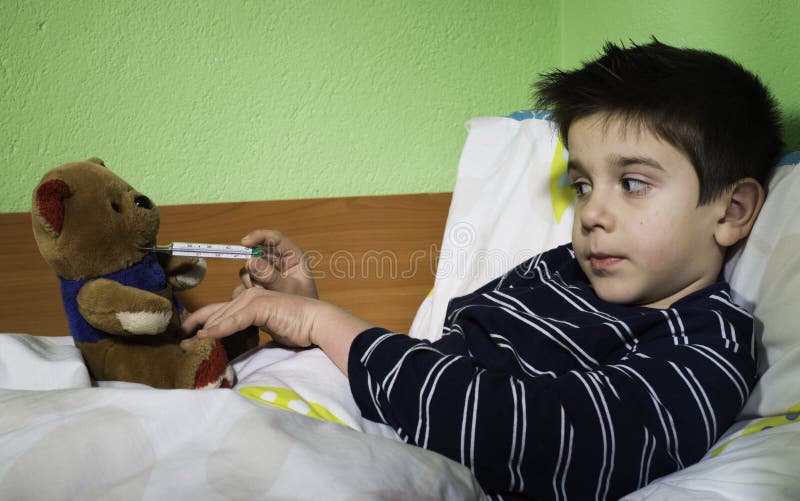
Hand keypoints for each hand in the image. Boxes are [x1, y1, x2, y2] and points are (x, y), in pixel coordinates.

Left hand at [183, 287, 320, 348]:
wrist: (316, 322)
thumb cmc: (296, 328)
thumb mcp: (267, 330)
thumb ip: (249, 332)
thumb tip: (232, 345)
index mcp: (249, 300)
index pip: (219, 311)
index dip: (200, 322)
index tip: (188, 336)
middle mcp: (248, 295)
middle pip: (215, 313)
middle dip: (196, 329)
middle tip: (181, 345)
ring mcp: (253, 299)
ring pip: (222, 317)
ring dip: (203, 333)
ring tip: (188, 346)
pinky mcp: (259, 306)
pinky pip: (234, 320)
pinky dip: (219, 330)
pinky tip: (205, 338)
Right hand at [234, 230, 317, 298]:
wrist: (302, 325)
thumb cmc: (303, 305)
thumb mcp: (288, 290)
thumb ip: (270, 277)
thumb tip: (250, 261)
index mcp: (293, 256)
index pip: (274, 238)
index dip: (258, 236)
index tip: (244, 242)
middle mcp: (279, 262)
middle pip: (258, 253)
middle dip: (253, 267)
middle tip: (256, 283)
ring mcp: (268, 272)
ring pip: (249, 268)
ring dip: (251, 281)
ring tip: (263, 296)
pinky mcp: (259, 283)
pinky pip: (246, 282)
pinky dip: (246, 290)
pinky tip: (255, 301)